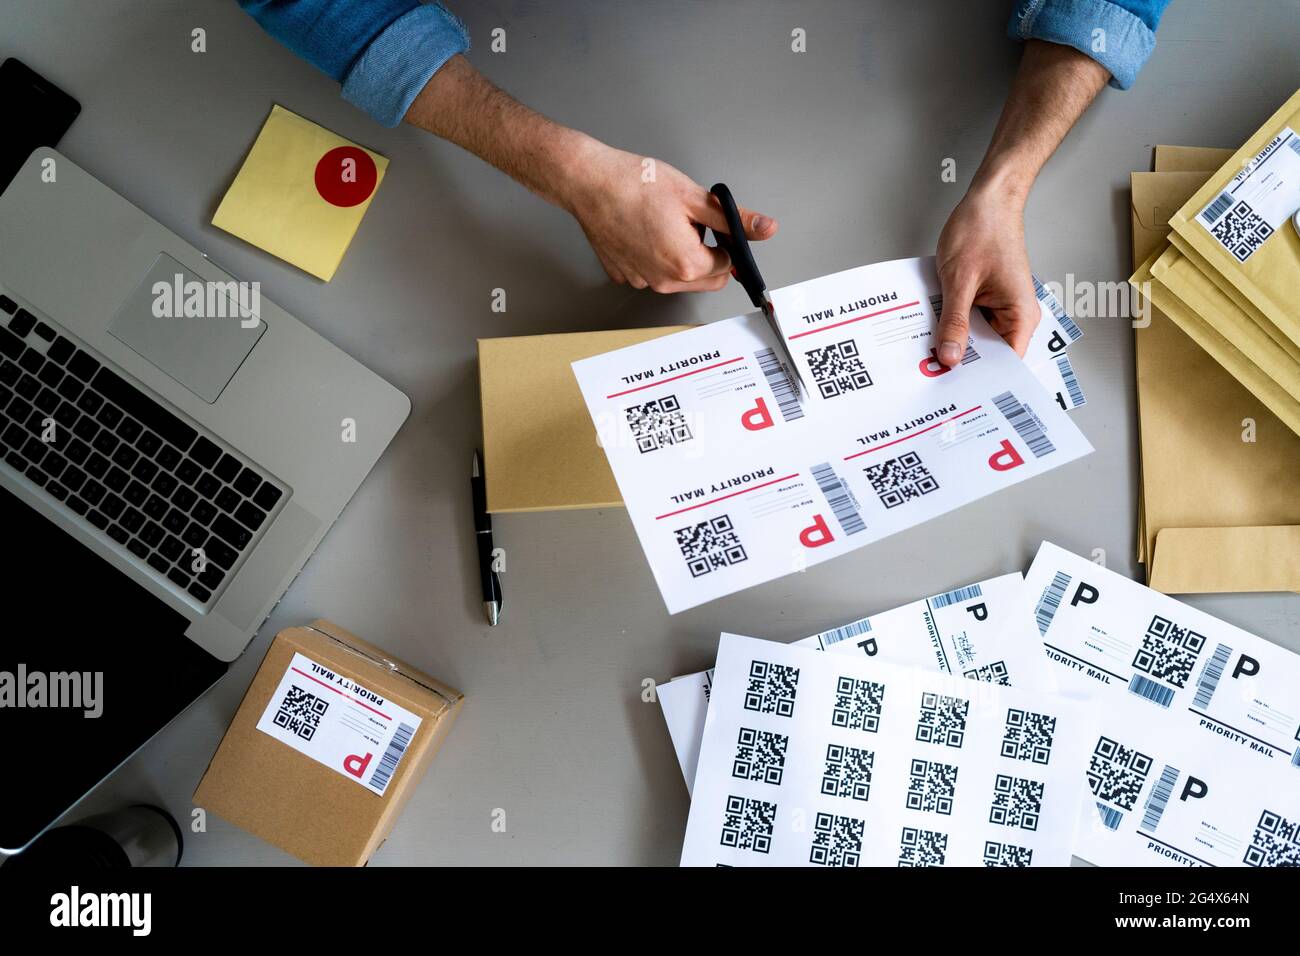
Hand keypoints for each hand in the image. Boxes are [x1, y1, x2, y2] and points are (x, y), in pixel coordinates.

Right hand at [562, 140, 777, 291]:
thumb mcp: (695, 196)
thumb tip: (765, 229)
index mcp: (687, 264)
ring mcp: (641, 280)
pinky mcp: (624, 274)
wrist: (589, 183)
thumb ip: (733, 219)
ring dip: (680, 258)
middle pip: (705, 279)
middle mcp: (664, 281)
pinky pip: (651, 273)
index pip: (728, 266)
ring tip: (663, 224)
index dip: (724, 242)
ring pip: (678, 278)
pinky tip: (644, 231)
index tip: (711, 225)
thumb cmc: (635, 184)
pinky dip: (654, 257)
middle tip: (688, 223)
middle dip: (706, 255)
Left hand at [934, 186, 1040, 364]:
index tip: (954, 390)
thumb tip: (950, 357)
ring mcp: (1000, 307)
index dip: (980, 378)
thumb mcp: (960, 280)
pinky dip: (952, 324)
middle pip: (989, 354)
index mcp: (1020, 314)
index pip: (1006, 364)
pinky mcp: (986, 299)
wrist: (988, 199)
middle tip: (931, 375)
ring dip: (954, 341)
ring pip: (975, 338)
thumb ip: (954, 322)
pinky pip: (969, 321)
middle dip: (961, 362)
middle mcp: (1015, 314)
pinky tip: (934, 327)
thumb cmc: (983, 228)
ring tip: (929, 351)